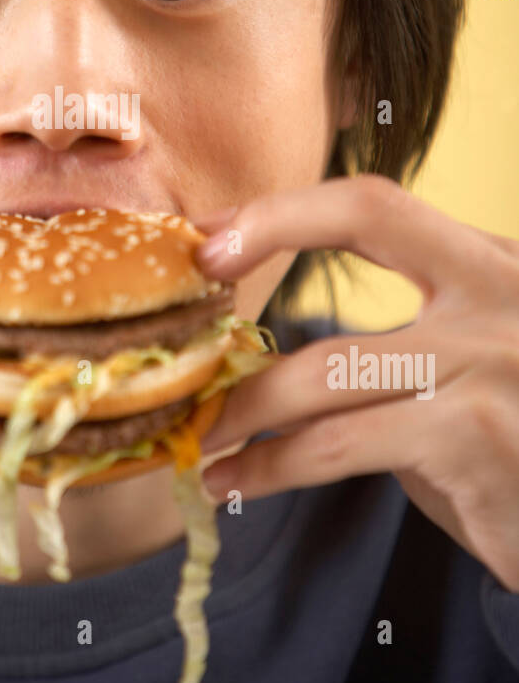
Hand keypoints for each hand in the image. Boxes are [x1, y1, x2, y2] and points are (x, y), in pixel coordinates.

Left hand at [193, 175, 518, 590]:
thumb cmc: (504, 456)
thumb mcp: (462, 374)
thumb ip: (387, 351)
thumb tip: (257, 356)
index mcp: (492, 266)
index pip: (381, 201)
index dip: (287, 206)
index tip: (213, 233)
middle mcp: (501, 290)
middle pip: (365, 216)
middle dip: (265, 230)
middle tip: (195, 291)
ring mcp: (490, 355)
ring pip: (325, 362)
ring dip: (241, 402)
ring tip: (197, 433)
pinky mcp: (472, 431)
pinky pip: (335, 444)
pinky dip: (268, 466)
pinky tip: (233, 481)